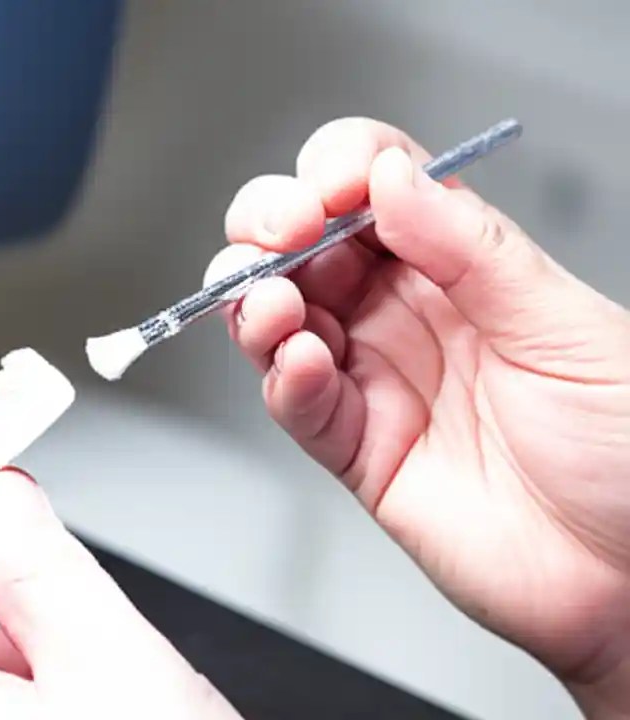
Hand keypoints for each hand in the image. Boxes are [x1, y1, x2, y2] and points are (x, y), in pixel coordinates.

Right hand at [208, 117, 629, 715]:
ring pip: (277, 318)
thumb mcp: (566, 328)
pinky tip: (300, 364)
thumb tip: (391, 176)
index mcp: (461, 264)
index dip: (337, 170)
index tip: (331, 185)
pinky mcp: (355, 449)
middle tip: (278, 234)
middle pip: (302, 243)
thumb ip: (472, 250)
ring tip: (275, 306)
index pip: (374, 186)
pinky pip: (297, 406)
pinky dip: (282, 380)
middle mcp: (406, 313)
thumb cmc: (628, 450)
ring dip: (256, 301)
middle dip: (268, 224)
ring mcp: (374, 379)